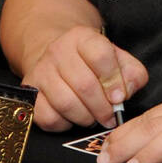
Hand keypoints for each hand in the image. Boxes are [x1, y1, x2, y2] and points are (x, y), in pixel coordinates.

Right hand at [20, 26, 147, 130]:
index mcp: (82, 38)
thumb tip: (125, 93)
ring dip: (85, 117)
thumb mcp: (117, 59)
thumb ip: (132, 74)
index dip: (114, 81)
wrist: (57, 58)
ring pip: (66, 103)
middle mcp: (57, 51)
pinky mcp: (30, 92)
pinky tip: (72, 117)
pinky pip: (48, 117)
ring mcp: (41, 72)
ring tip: (93, 117)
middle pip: (84, 85)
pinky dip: (64, 124)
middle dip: (102, 108)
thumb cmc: (92, 63)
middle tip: (110, 116)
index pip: (101, 56)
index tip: (119, 97)